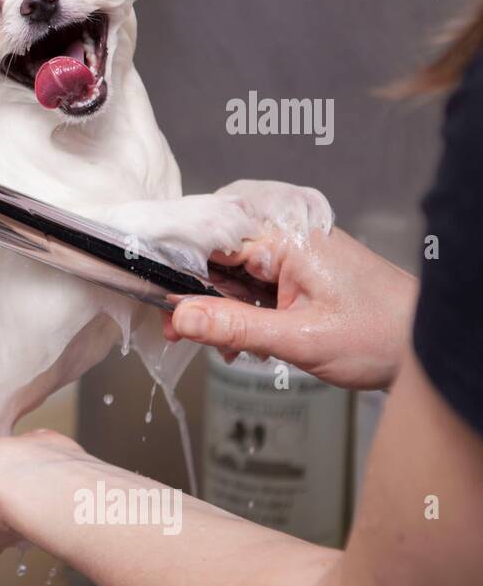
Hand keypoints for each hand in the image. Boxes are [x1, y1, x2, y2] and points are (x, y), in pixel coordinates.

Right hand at [164, 227, 416, 389]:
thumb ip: (234, 326)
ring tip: (225, 346)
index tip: (157, 301)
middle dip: (197, 297)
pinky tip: (243, 341)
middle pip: (217, 256)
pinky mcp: (299, 273)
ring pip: (232, 274)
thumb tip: (180, 316)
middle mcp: (288, 238)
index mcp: (287, 239)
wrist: (426, 348)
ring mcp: (294, 255)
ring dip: (220, 310)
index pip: (210, 239)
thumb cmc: (380, 335)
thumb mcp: (299, 338)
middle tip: (180, 333)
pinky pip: (252, 285)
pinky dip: (241, 312)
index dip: (178, 269)